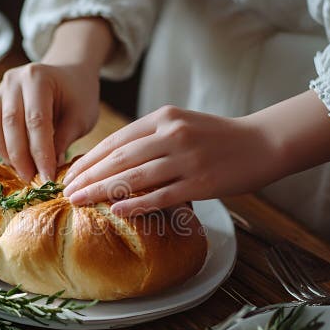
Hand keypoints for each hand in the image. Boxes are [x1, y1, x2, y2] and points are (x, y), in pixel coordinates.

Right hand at [0, 17, 113, 180]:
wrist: (67, 76)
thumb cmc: (78, 96)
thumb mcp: (80, 117)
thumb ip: (64, 140)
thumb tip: (47, 170)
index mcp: (39, 78)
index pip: (36, 120)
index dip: (40, 152)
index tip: (47, 176)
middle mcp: (14, 80)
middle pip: (11, 123)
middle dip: (21, 157)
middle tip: (31, 179)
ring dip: (4, 151)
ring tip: (21, 169)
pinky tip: (10, 157)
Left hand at [62, 106, 284, 215]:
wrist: (264, 143)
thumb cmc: (218, 138)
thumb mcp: (181, 125)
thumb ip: (150, 138)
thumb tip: (111, 161)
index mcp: (163, 117)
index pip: (116, 141)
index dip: (89, 159)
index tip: (69, 174)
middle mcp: (172, 134)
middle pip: (119, 158)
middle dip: (88, 177)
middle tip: (66, 192)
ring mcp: (187, 158)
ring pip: (135, 177)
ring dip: (102, 191)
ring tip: (80, 202)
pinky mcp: (201, 181)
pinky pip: (161, 195)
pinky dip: (137, 203)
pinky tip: (116, 211)